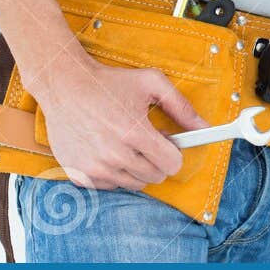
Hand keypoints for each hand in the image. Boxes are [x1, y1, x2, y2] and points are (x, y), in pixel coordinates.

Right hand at [31, 48, 207, 191]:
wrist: (65, 86)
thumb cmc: (110, 82)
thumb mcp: (152, 83)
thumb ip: (181, 106)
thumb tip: (204, 127)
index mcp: (134, 133)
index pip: (171, 164)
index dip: (174, 153)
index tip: (168, 142)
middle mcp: (113, 155)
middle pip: (154, 177)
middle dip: (156, 159)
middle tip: (145, 139)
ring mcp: (94, 168)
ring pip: (134, 184)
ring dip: (136, 167)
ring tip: (126, 143)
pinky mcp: (79, 174)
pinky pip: (110, 186)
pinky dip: (115, 173)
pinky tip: (109, 150)